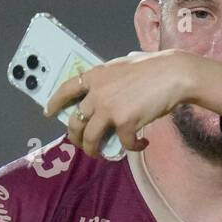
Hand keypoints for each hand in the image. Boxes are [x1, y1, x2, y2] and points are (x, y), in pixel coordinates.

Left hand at [43, 49, 221, 157]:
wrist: (174, 75)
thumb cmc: (154, 67)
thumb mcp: (122, 66)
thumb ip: (109, 79)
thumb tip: (108, 90)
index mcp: (95, 77)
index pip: (66, 90)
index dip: (54, 103)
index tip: (48, 113)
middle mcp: (97, 94)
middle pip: (75, 122)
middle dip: (76, 137)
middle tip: (82, 144)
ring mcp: (109, 109)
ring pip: (91, 138)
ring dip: (94, 150)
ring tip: (102, 154)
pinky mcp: (125, 122)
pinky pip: (123, 143)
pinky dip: (133, 147)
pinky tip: (141, 144)